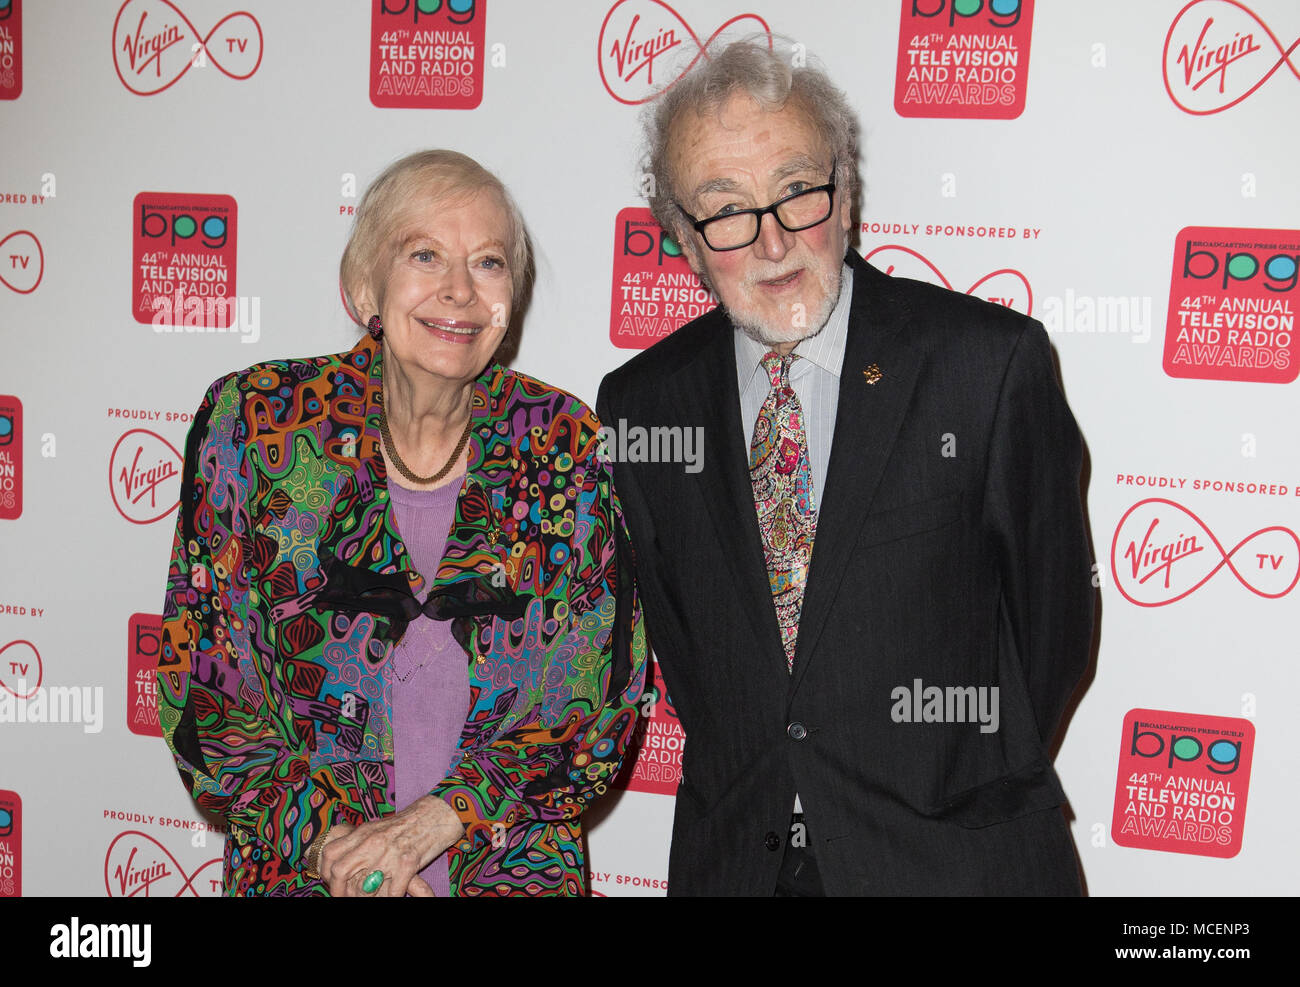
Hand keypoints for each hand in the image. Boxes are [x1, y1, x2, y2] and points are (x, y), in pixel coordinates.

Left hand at [319, 796, 464, 896]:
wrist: (435, 815)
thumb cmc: (406, 824)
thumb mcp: (377, 829)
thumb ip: (359, 843)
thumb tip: (340, 864)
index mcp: (363, 832)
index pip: (331, 853)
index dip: (326, 872)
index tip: (333, 884)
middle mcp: (372, 842)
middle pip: (341, 871)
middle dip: (339, 891)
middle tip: (345, 899)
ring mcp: (389, 853)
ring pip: (365, 887)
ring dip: (367, 897)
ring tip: (372, 898)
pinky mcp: (407, 863)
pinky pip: (392, 892)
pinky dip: (391, 898)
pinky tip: (393, 897)